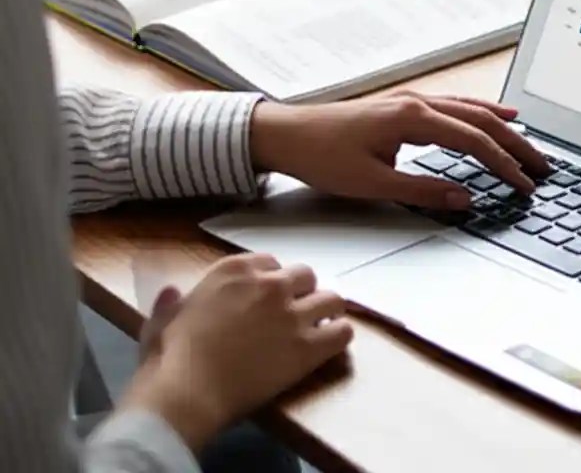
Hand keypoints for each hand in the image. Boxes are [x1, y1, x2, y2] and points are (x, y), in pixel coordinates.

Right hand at [119, 253, 351, 450]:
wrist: (185, 394)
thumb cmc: (167, 359)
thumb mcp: (160, 321)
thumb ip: (170, 303)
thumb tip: (172, 292)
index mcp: (233, 271)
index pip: (270, 262)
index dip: (271, 282)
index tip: (266, 299)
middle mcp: (269, 285)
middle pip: (305, 276)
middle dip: (301, 293)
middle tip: (293, 316)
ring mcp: (292, 314)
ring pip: (332, 299)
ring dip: (326, 312)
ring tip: (318, 329)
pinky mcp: (308, 347)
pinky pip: (343, 331)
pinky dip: (339, 336)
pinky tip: (328, 346)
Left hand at [249, 92, 550, 209]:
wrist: (283, 133)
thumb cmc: (321, 156)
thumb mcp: (372, 184)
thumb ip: (422, 191)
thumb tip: (464, 198)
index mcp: (412, 120)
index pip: (473, 141)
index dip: (504, 165)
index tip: (524, 184)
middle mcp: (417, 103)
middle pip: (481, 121)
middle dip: (515, 144)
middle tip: (542, 165)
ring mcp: (411, 101)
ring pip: (470, 109)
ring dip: (503, 126)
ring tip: (529, 139)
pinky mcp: (403, 106)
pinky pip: (455, 104)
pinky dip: (480, 112)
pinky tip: (492, 115)